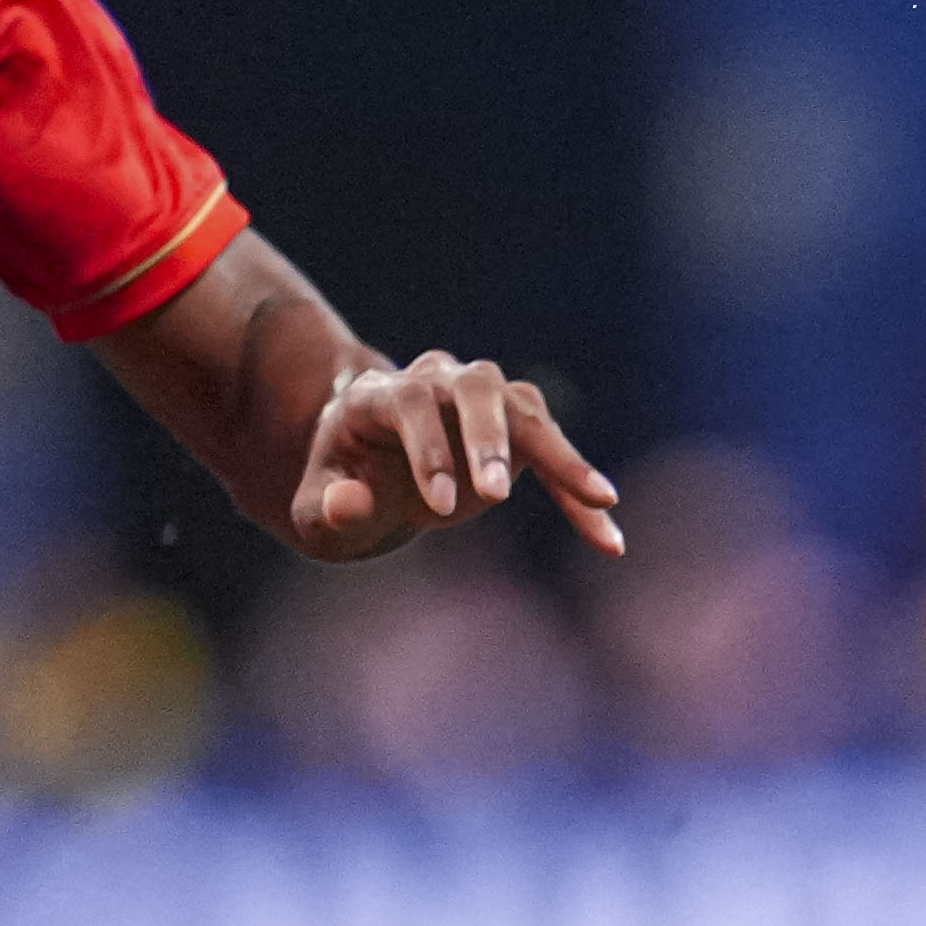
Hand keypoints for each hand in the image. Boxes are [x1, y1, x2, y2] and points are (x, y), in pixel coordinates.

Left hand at [286, 350, 626, 561]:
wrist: (373, 471)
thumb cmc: (343, 491)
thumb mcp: (318, 510)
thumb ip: (327, 508)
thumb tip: (350, 504)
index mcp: (379, 395)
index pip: (411, 403)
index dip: (427, 448)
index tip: (439, 505)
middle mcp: (436, 383)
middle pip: (477, 387)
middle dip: (490, 437)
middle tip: (496, 494)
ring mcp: (482, 399)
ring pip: (528, 410)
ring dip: (561, 456)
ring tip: (601, 501)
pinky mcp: (517, 427)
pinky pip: (557, 452)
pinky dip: (581, 492)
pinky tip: (608, 542)